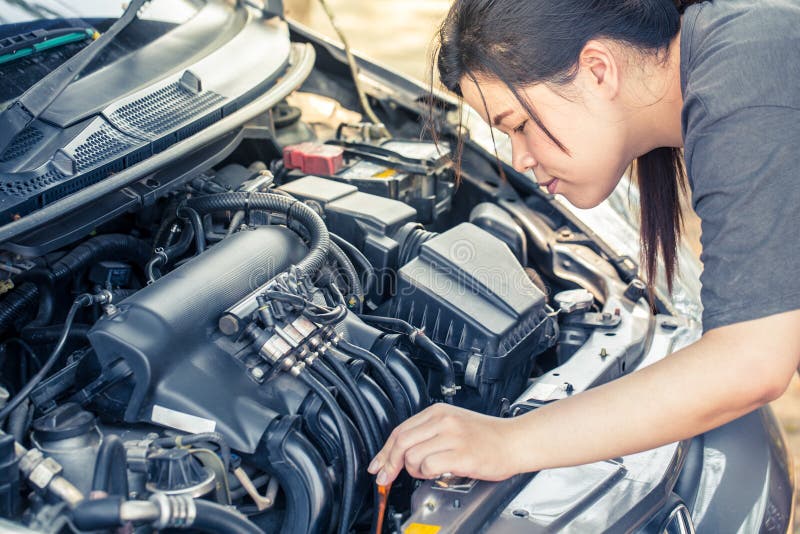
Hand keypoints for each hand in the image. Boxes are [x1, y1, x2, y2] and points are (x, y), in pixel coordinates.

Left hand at [367, 403, 520, 485]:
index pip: (400, 430)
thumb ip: (428, 433)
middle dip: (388, 463)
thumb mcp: (454, 424)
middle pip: (400, 441)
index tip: (378, 465)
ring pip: (411, 456)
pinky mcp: (460, 453)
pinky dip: (428, 474)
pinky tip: (438, 473)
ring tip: (427, 471)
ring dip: (413, 470)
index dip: (384, 451)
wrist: (515, 441)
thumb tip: (401, 453)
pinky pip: (428, 466)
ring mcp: (452, 436)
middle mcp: (443, 420)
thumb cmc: (488, 436)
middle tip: (386, 477)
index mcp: (438, 411)